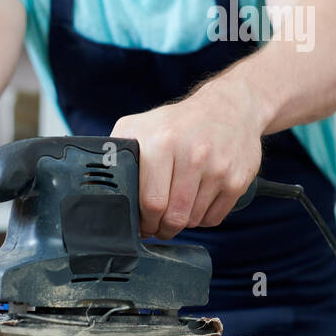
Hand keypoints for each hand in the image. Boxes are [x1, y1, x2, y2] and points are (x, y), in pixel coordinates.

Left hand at [112, 80, 263, 238]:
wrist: (230, 107)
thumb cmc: (179, 122)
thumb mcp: (141, 125)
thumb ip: (118, 151)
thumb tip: (97, 184)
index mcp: (163, 142)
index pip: (151, 202)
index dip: (144, 221)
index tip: (141, 224)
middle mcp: (193, 155)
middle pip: (174, 217)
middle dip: (161, 228)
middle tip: (157, 226)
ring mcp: (219, 169)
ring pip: (193, 220)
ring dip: (182, 221)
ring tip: (177, 206)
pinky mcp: (238, 180)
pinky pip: (214, 218)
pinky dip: (203, 217)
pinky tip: (198, 200)